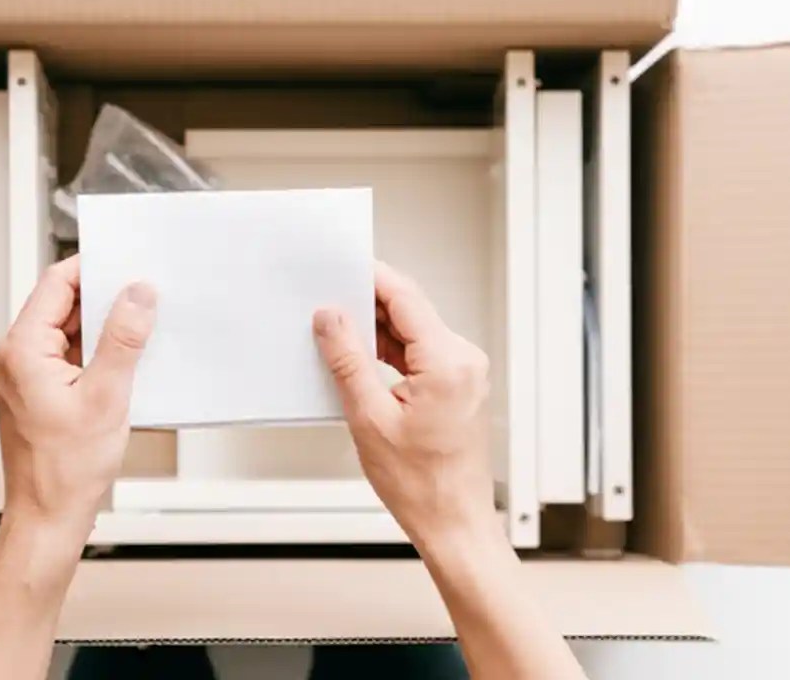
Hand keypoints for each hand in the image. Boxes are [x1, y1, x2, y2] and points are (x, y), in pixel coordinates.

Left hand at [0, 254, 156, 540]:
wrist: (48, 517)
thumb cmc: (64, 470)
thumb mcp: (106, 395)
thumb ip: (122, 339)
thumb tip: (137, 294)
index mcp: (22, 349)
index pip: (57, 283)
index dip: (94, 267)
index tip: (127, 261)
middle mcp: (16, 357)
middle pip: (62, 304)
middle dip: (104, 297)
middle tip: (144, 293)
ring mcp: (26, 375)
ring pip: (68, 331)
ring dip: (103, 327)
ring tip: (141, 328)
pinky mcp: (39, 392)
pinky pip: (70, 356)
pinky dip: (97, 352)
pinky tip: (127, 360)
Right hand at [313, 261, 496, 548]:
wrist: (453, 523)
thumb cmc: (421, 485)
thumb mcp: (369, 418)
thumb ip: (348, 360)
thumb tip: (330, 318)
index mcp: (448, 362)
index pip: (404, 297)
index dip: (370, 277)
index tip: (339, 267)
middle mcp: (464, 360)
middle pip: (410, 311)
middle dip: (366, 305)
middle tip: (325, 305)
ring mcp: (465, 372)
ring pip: (414, 331)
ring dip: (377, 331)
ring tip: (336, 337)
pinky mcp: (459, 385)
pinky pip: (421, 353)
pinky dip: (391, 352)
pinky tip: (361, 360)